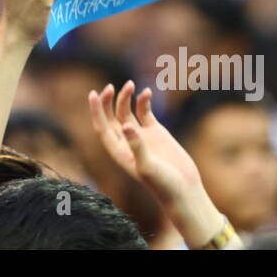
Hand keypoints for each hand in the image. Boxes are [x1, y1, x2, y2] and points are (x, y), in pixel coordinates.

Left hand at [89, 82, 199, 205]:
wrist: (184, 191)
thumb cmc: (163, 185)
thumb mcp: (148, 167)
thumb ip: (136, 146)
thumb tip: (126, 125)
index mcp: (119, 152)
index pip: (102, 127)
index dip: (96, 111)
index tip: (92, 94)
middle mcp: (126, 142)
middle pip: (111, 117)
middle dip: (108, 101)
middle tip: (110, 87)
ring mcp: (141, 136)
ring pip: (127, 111)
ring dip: (126, 98)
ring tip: (130, 84)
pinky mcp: (156, 132)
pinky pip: (145, 112)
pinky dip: (144, 101)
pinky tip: (146, 92)